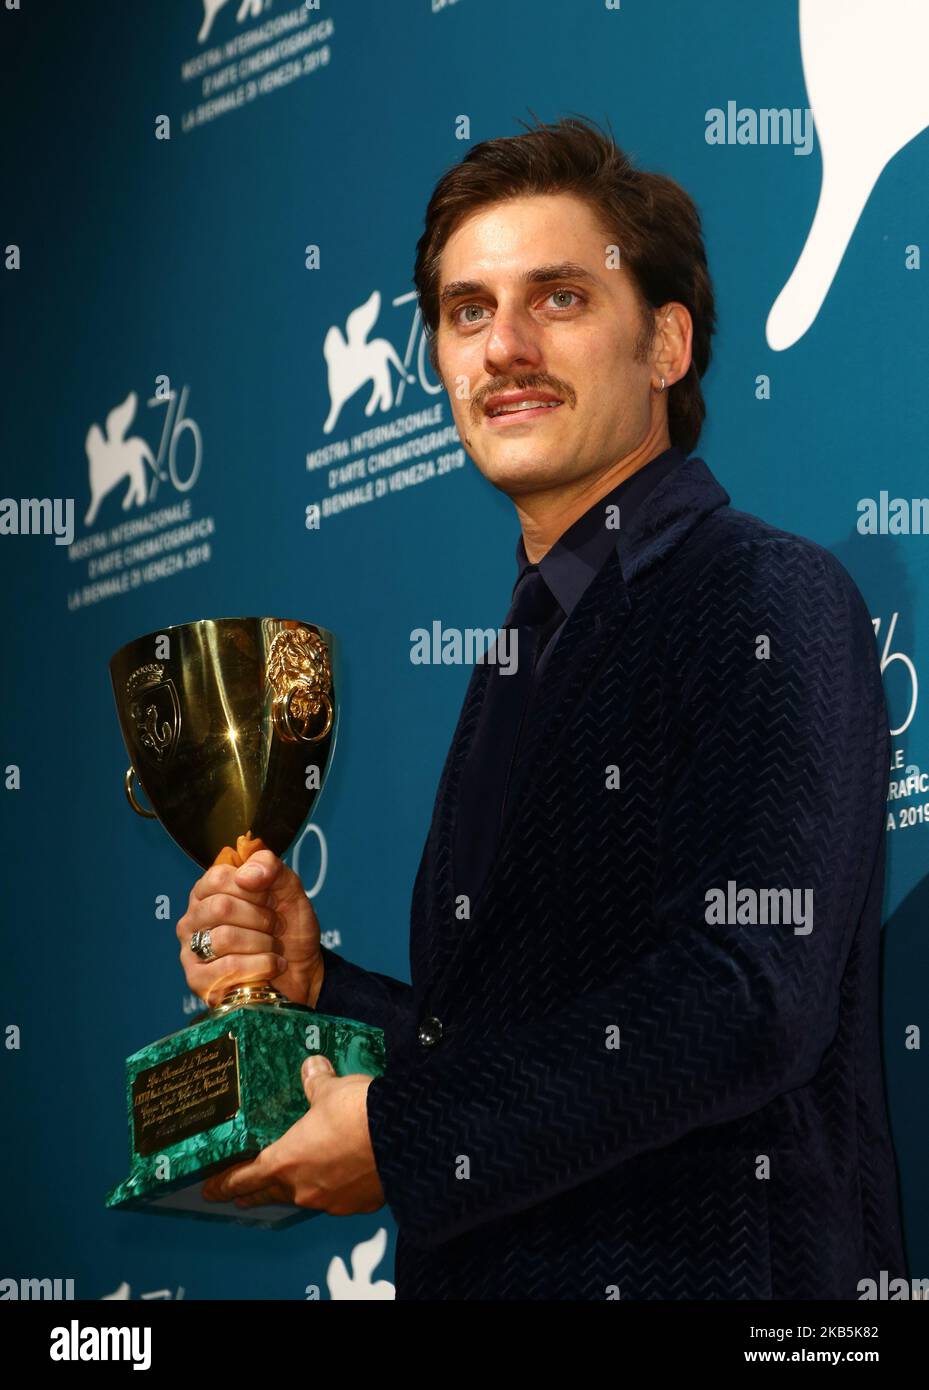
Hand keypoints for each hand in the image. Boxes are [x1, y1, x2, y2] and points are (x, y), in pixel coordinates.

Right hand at [176, 850, 324, 1009]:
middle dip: (261, 918)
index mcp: (207, 891)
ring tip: (273, 947)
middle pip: (221, 907)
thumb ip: (270, 867)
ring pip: (225, 938)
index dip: (254, 889)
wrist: (303, 970)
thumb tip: (245, 875)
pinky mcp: (199, 981)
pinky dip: (262, 965)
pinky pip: (230, 967)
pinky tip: (273, 966)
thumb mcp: (288, 889)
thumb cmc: (289, 928)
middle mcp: (193, 918)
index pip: (218, 877)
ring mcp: (191, 950)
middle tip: (276, 926)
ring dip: (263, 943)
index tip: (271, 900)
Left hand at [201, 1055, 384, 1215]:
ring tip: (291, 1187)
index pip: (245, 1177)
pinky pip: (336, 1198)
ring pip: (303, 1198)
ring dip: (293, 1192)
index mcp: (286, 1161)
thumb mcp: (331, 1089)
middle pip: (268, 1195)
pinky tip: (339, 1178)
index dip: (225, 1184)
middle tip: (237, 1196)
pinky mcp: (358, 1205)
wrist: (404, 1137)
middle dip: (252, 1195)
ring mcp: (331, 1201)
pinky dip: (332, 1189)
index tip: (210, 1190)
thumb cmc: (356, 1112)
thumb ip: (316, 1082)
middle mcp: (302, 1188)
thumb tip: (312, 1066)